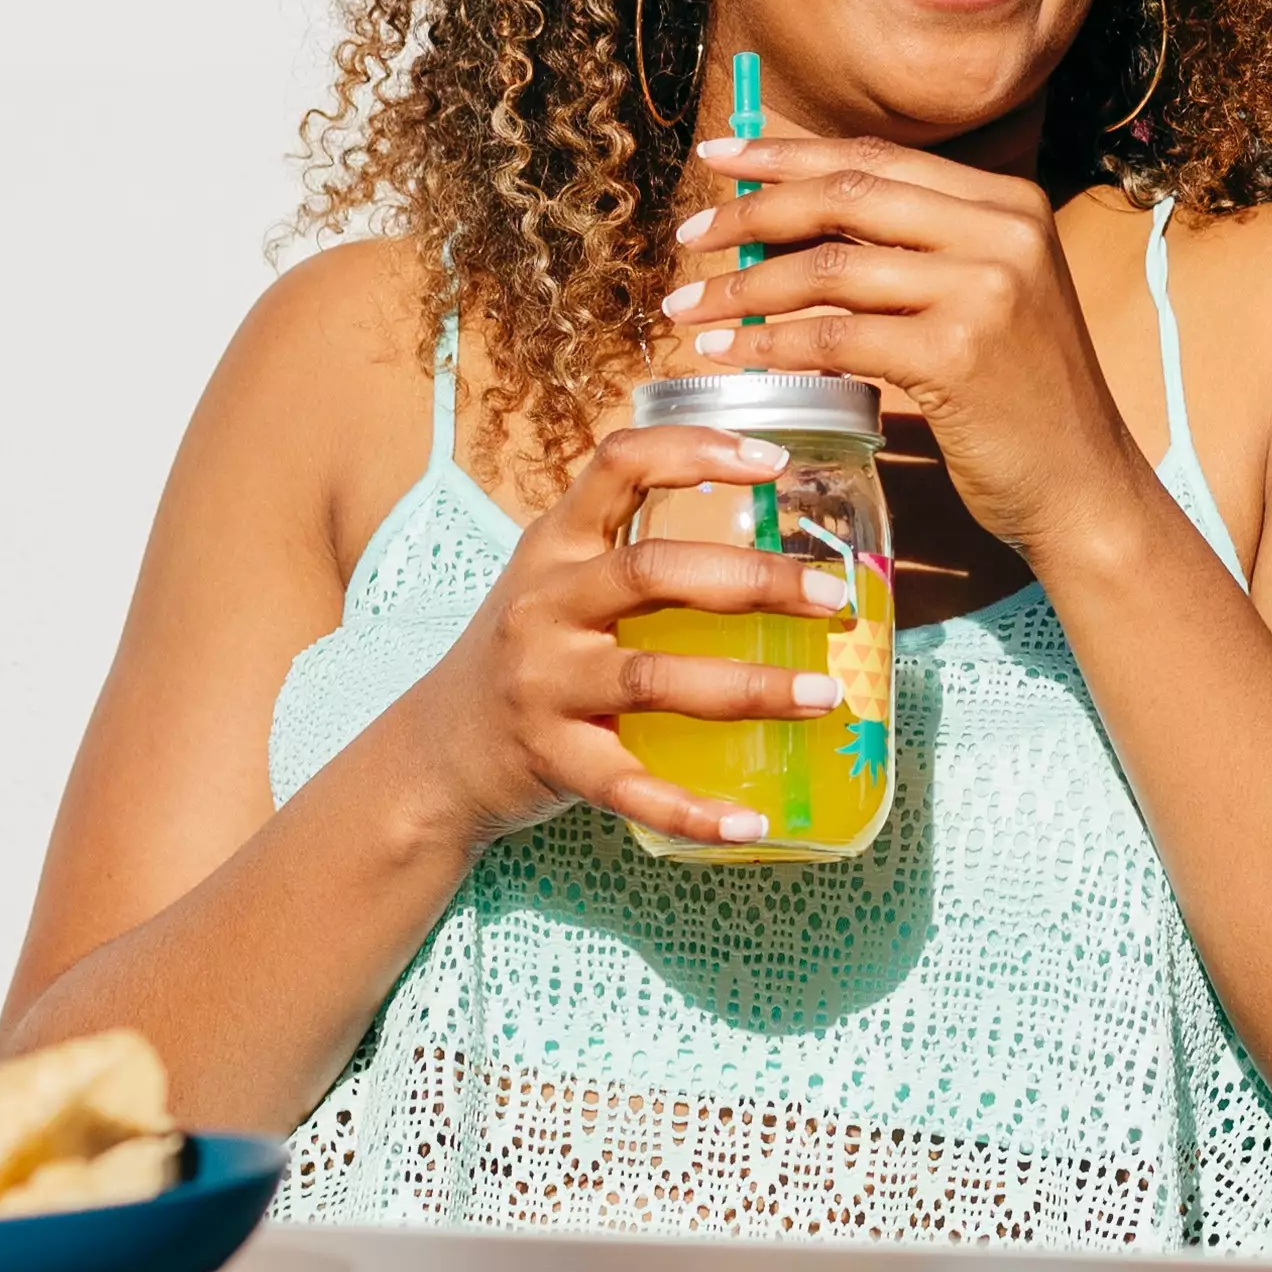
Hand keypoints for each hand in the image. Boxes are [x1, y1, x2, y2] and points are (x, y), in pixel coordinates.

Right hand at [392, 422, 863, 854]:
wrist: (438, 752)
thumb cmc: (526, 654)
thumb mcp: (556, 583)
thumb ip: (632, 553)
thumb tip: (770, 534)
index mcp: (555, 547)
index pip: (618, 467)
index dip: (695, 451)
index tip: (775, 459)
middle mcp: (544, 606)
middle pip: (652, 573)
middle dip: (753, 581)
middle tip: (833, 598)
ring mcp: (544, 685)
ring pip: (652, 679)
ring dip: (749, 687)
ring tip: (825, 696)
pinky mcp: (552, 759)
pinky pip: (630, 786)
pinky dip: (693, 809)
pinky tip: (753, 820)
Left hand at [655, 136, 1155, 554]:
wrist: (1082, 486)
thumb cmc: (1018, 397)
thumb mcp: (983, 296)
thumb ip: (913, 248)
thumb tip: (787, 216)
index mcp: (1009, 201)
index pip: (875, 158)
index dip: (786, 153)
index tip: (718, 157)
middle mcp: (1004, 230)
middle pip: (845, 197)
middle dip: (750, 212)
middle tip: (688, 237)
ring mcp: (986, 288)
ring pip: (828, 268)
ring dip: (743, 288)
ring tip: (689, 308)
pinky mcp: (958, 352)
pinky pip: (833, 336)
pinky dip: (769, 345)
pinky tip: (730, 354)